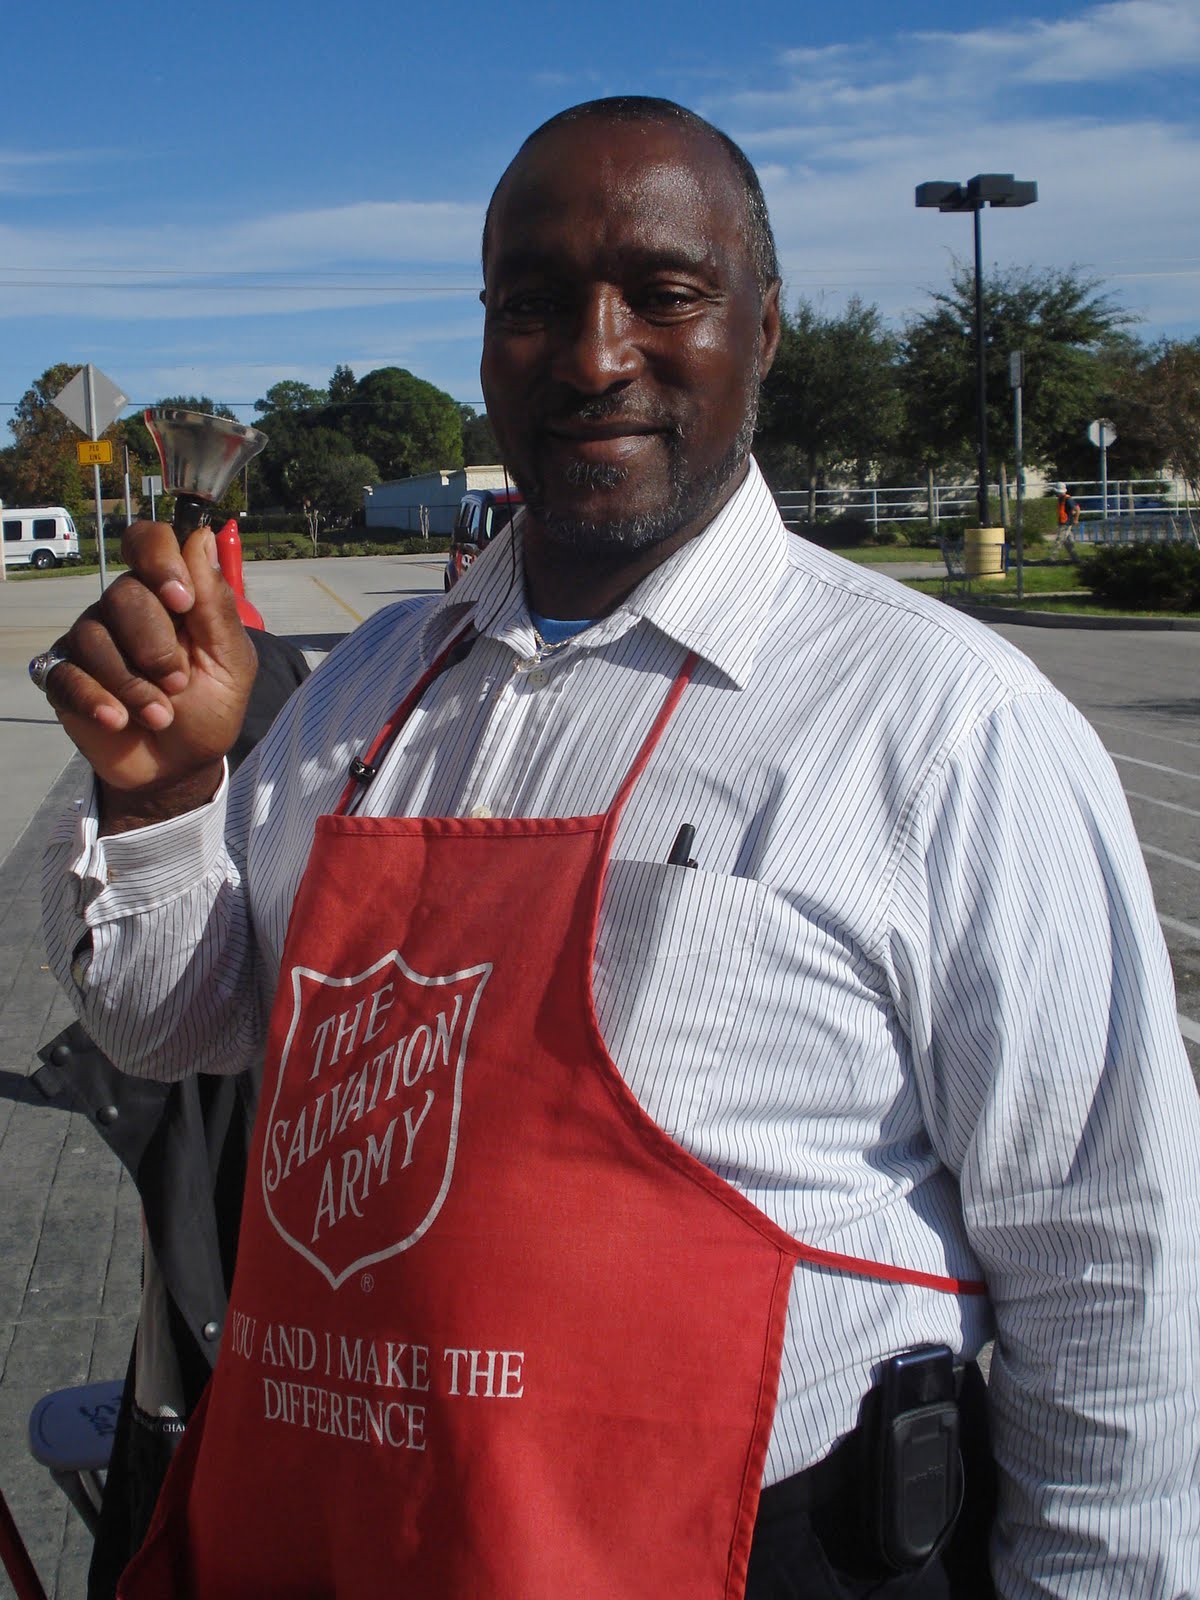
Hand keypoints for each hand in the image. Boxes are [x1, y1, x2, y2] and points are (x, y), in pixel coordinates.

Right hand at [43, 522, 257, 821]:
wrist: (182, 764)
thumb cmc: (210, 707)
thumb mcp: (231, 662)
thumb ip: (216, 605)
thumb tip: (201, 537)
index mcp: (167, 594)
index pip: (149, 542)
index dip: (160, 561)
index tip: (183, 601)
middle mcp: (123, 609)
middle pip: (123, 593)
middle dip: (156, 643)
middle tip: (178, 682)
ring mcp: (91, 641)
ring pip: (94, 637)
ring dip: (133, 684)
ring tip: (161, 716)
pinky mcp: (66, 678)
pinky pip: (66, 676)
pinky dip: (96, 700)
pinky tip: (118, 720)